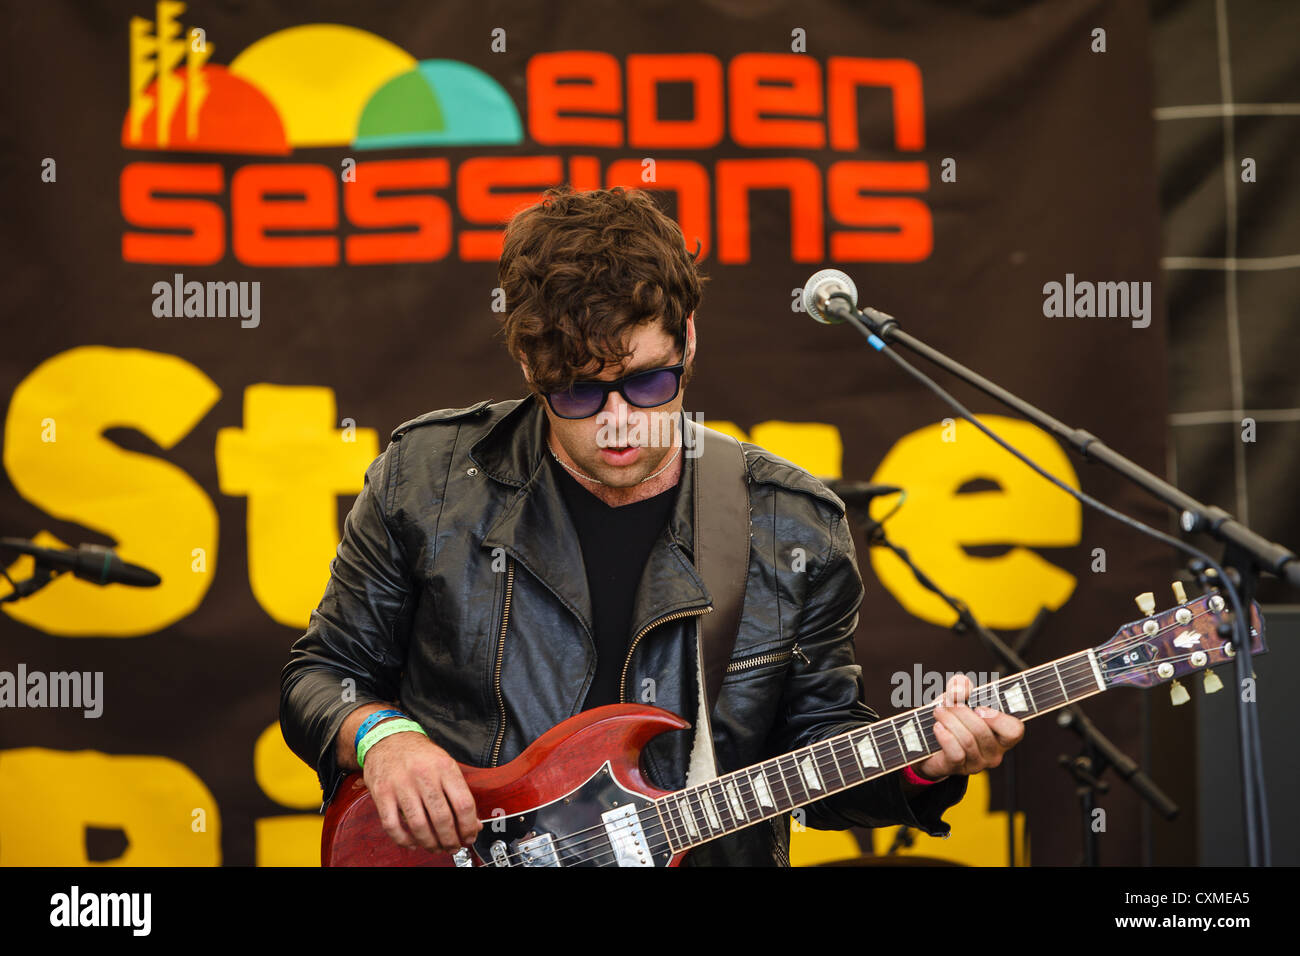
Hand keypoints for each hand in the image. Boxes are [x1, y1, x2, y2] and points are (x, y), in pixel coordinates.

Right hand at [362, 731, 482, 852]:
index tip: (469, 837)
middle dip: (450, 840)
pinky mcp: (382, 794)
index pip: (463, 804)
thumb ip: (459, 794)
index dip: (468, 827)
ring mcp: (401, 785)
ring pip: (419, 825)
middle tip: (453, 847)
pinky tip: (413, 843)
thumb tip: (473, 824)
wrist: (387, 738)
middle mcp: (424, 775)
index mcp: (444, 767)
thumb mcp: (445, 765)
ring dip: (430, 843)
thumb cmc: (419, 754)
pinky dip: (404, 840)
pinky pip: (393, 825)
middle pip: (442, 818)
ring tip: (436, 847)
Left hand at [913, 674, 1024, 780]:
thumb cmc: (951, 718)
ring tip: (938, 711)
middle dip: (961, 712)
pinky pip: (956, 753)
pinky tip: (938, 727)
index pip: (1014, 730)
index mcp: (1002, 735)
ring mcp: (978, 763)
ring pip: (968, 740)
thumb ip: (961, 685)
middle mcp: (994, 752)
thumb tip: (960, 690)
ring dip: (950, 721)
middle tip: (947, 703)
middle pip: (982, 731)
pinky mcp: (959, 769)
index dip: (997, 718)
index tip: (979, 707)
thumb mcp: (956, 697)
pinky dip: (945, 737)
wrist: (929, 744)